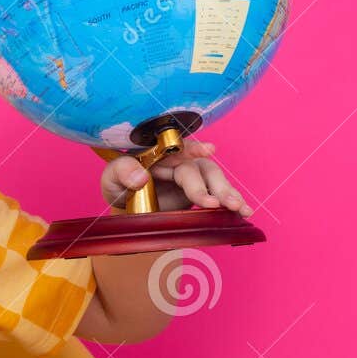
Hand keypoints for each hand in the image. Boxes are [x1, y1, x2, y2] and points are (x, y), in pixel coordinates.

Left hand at [100, 137, 253, 215]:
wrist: (128, 207)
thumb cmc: (120, 187)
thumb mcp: (111, 179)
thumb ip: (121, 173)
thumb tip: (140, 177)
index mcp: (157, 150)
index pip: (177, 145)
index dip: (193, 148)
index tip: (208, 151)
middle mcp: (178, 159)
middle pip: (198, 167)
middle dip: (210, 184)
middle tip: (217, 202)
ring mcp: (192, 174)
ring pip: (213, 178)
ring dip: (227, 192)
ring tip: (237, 208)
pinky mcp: (202, 190)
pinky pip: (220, 192)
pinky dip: (233, 201)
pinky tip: (245, 212)